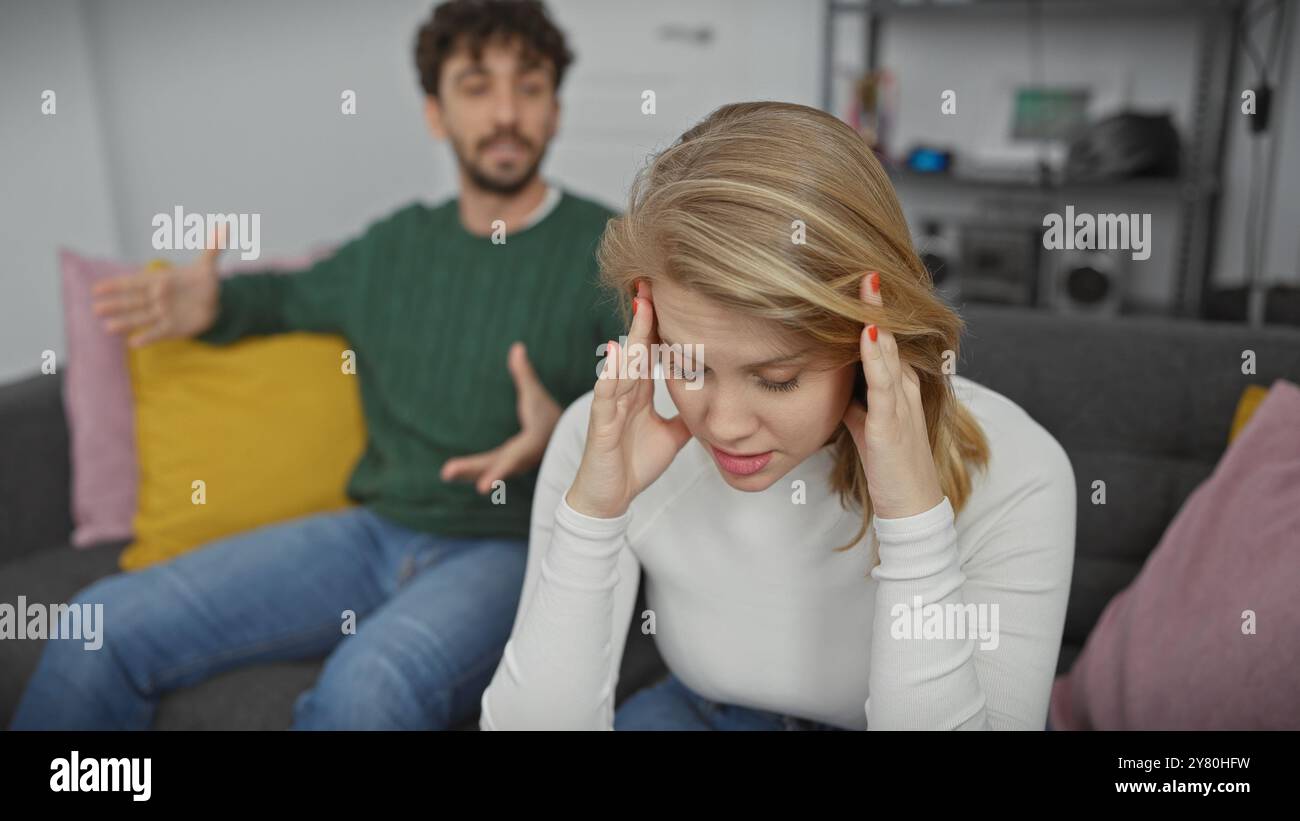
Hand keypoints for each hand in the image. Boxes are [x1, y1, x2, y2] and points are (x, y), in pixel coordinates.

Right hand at [92, 241, 220, 347]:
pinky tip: (133, 344)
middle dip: (116, 305)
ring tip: (108, 328)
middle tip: (96, 308)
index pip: (135, 282)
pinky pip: (158, 333)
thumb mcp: (207, 266)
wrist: (213, 303)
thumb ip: (212, 249)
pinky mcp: (172, 328)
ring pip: (142, 318)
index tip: (97, 288)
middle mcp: (157, 298)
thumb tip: (225, 227)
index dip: (117, 285)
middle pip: (133, 302)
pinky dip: (147, 338)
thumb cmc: (202, 281)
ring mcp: (163, 314)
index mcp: (160, 281)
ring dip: (126, 323)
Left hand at [441, 342, 561, 493]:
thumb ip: (524, 375)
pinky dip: (470, 470)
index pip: (512, 461)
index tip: (482, 487)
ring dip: (467, 471)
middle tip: (447, 472)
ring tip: (447, 473)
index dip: (498, 474)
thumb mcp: (536, 396)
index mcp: (530, 446)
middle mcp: (519, 459)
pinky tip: (452, 473)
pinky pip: (485, 468)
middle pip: (494, 467)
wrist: (559, 435)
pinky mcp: (503, 464)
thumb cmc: (548, 414)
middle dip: (472, 470)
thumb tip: (516, 348)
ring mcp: (510, 464)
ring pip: (487, 469)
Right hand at [565, 280, 691, 518]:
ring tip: (642, 307)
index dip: (660, 325)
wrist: (610, 497)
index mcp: (639, 393)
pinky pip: (606, 395)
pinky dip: (612, 374)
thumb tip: (715, 401)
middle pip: (637, 347)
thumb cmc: (635, 464)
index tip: (671, 295)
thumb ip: (688, 416)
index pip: (651, 352)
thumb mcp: (673, 436)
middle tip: (652, 283)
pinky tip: (618, 354)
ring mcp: (611, 405)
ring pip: (623, 364)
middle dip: (645, 316)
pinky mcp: (600, 423)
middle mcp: (624, 392)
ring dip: (633, 335)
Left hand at [841, 272, 944, 520]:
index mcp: (896, 381)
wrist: (910, 505)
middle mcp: (903, 384)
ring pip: (888, 349)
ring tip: (865, 279)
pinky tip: (866, 332)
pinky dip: (875, 356)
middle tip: (858, 257)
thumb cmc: (888, 463)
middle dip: (874, 296)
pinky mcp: (893, 424)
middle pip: (887, 331)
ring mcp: (901, 401)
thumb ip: (852, 392)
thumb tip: (829, 371)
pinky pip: (884, 384)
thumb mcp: (865, 418)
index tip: (850, 271)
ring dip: (876, 314)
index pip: (880, 333)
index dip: (868, 304)